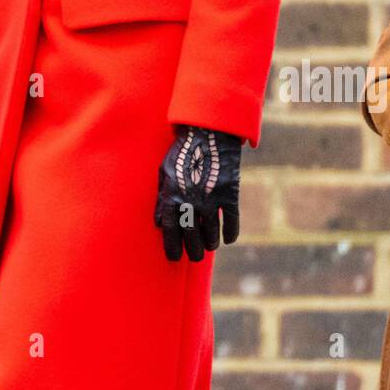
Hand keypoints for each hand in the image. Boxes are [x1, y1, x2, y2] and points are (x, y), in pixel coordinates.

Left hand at [154, 124, 241, 261]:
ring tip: (209, 246)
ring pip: (211, 232)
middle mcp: (190, 201)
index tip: (174, 257)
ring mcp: (211, 199)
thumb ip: (160, 197)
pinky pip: (231, 222)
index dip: (172, 247)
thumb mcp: (164, 171)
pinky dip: (230, 233)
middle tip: (195, 256)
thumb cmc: (182, 152)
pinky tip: (227, 239)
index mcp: (171, 195)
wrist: (208, 132)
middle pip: (191, 236)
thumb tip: (157, 222)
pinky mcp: (229, 194)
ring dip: (210, 243)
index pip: (170, 230)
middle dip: (193, 250)